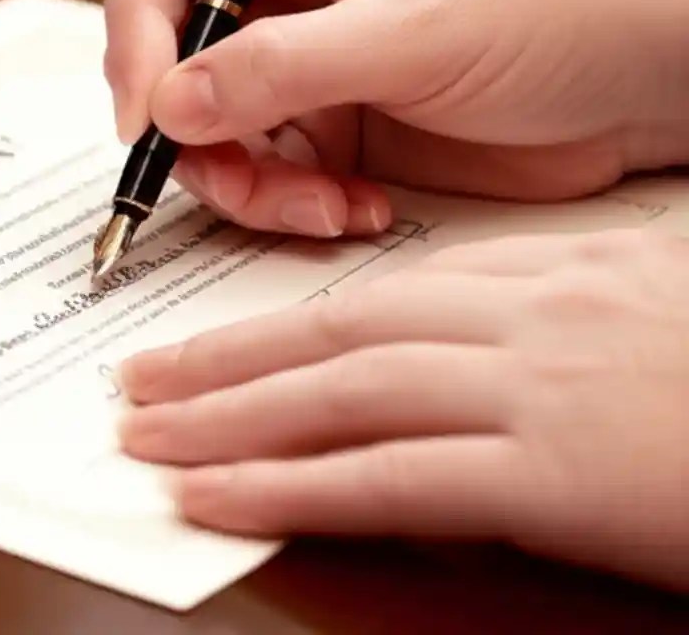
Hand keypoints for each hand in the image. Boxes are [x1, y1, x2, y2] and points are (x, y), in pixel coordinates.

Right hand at [100, 0, 688, 237]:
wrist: (633, 94)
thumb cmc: (552, 16)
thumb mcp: (411, 31)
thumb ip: (283, 65)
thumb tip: (172, 105)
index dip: (135, 26)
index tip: (149, 111)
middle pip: (169, 55)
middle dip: (194, 131)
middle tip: (233, 177)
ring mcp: (296, 64)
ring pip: (206, 132)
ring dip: (249, 186)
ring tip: (321, 206)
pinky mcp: (322, 129)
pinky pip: (260, 177)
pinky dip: (291, 207)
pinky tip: (355, 207)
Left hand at [115, 227, 688, 592]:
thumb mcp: (652, 321)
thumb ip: (555, 331)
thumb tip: (464, 366)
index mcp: (559, 279)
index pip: (387, 293)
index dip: (286, 321)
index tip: (218, 343)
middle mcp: (533, 318)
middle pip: (340, 333)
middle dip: (228, 361)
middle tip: (139, 382)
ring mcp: (539, 389)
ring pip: (343, 396)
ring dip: (229, 420)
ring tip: (146, 438)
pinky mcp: (555, 473)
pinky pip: (389, 479)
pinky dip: (289, 488)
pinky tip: (215, 498)